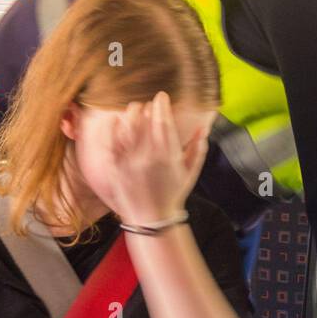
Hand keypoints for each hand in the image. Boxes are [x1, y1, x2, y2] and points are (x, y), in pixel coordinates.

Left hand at [105, 92, 208, 225]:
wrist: (152, 220)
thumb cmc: (172, 196)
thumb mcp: (190, 174)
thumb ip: (197, 149)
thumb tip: (204, 127)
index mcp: (168, 155)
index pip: (163, 119)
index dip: (162, 103)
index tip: (161, 97)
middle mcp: (148, 156)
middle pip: (145, 119)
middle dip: (148, 108)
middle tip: (149, 107)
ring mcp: (130, 161)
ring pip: (128, 125)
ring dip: (132, 113)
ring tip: (135, 111)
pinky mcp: (116, 168)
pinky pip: (112, 141)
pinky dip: (114, 127)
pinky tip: (117, 121)